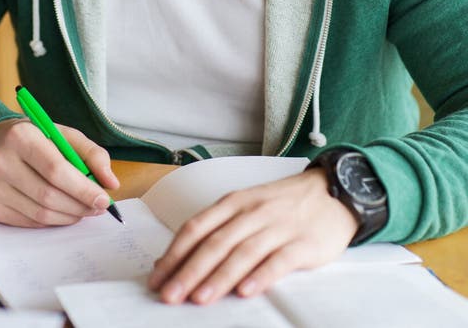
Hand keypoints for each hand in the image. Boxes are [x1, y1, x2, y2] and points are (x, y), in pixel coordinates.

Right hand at [0, 118, 118, 226]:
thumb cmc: (35, 137)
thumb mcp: (64, 134)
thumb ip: (92, 153)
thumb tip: (111, 183)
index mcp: (21, 136)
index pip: (55, 170)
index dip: (83, 189)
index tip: (104, 199)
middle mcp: (1, 162)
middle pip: (48, 195)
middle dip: (80, 206)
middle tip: (98, 207)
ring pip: (40, 214)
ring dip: (69, 216)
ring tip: (84, 209)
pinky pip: (30, 223)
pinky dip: (53, 221)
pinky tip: (63, 211)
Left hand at [148, 169, 357, 304]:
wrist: (333, 192)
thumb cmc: (283, 204)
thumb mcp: (247, 207)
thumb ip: (216, 230)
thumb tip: (177, 259)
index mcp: (234, 202)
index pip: (197, 227)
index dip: (175, 253)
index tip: (157, 278)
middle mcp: (252, 212)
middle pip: (215, 242)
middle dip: (189, 271)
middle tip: (170, 295)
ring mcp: (278, 226)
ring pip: (242, 252)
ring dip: (219, 277)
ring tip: (200, 298)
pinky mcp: (303, 243)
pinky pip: (279, 260)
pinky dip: (261, 276)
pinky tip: (246, 291)